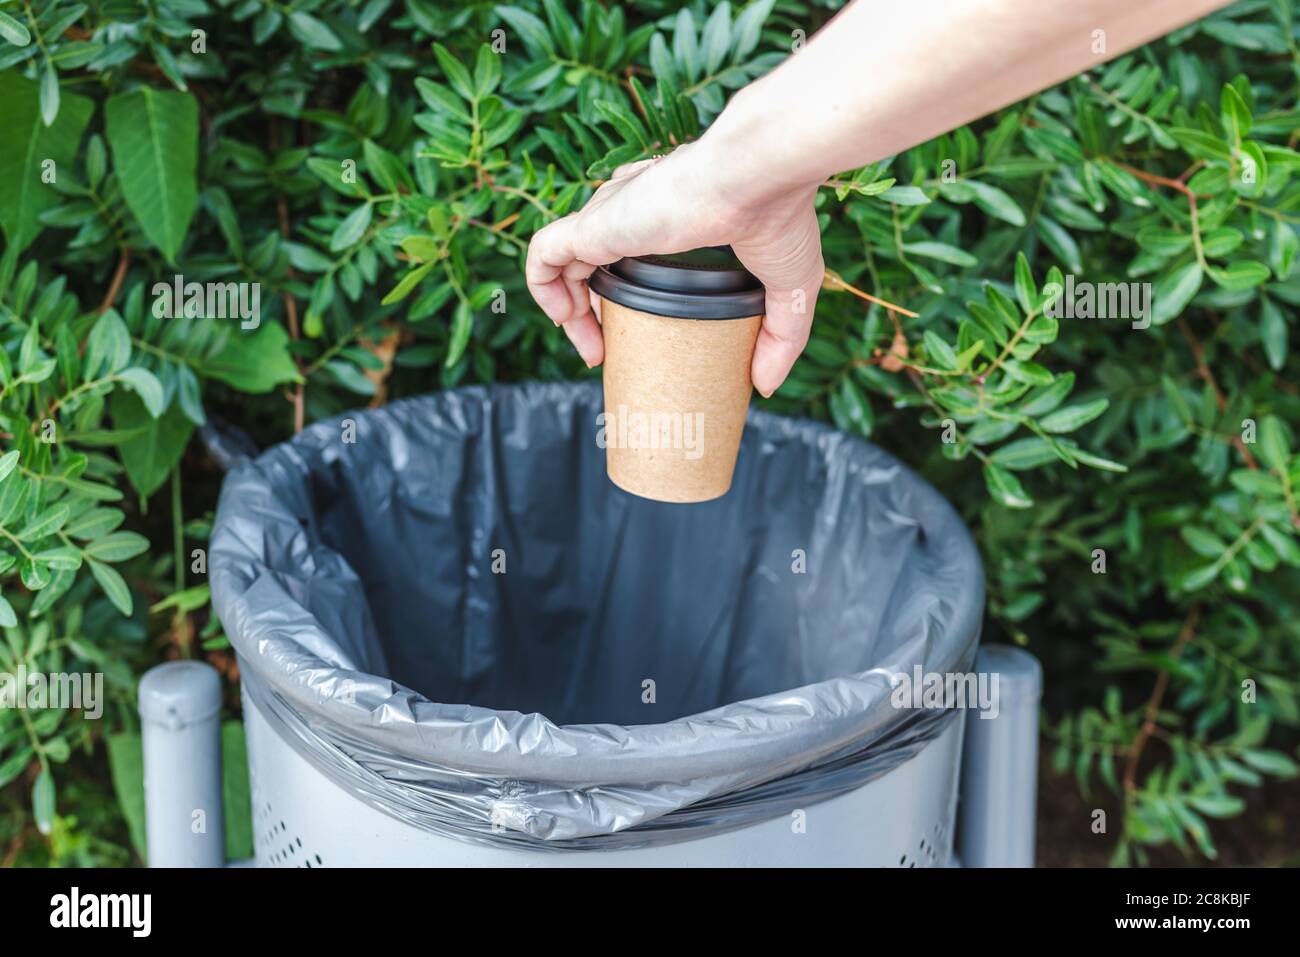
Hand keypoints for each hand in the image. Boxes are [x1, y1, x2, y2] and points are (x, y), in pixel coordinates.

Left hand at [525, 135, 823, 397]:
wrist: (759, 174)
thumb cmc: (780, 216)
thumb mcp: (790, 289)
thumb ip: (780, 338)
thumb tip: (767, 387)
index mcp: (676, 212)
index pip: (635, 249)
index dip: (628, 294)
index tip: (638, 335)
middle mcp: (636, 208)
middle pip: (596, 259)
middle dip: (594, 309)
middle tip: (610, 353)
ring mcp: (612, 214)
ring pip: (566, 260)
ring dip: (567, 308)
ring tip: (590, 351)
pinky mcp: (594, 223)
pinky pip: (544, 255)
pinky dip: (542, 287)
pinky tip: (564, 321)